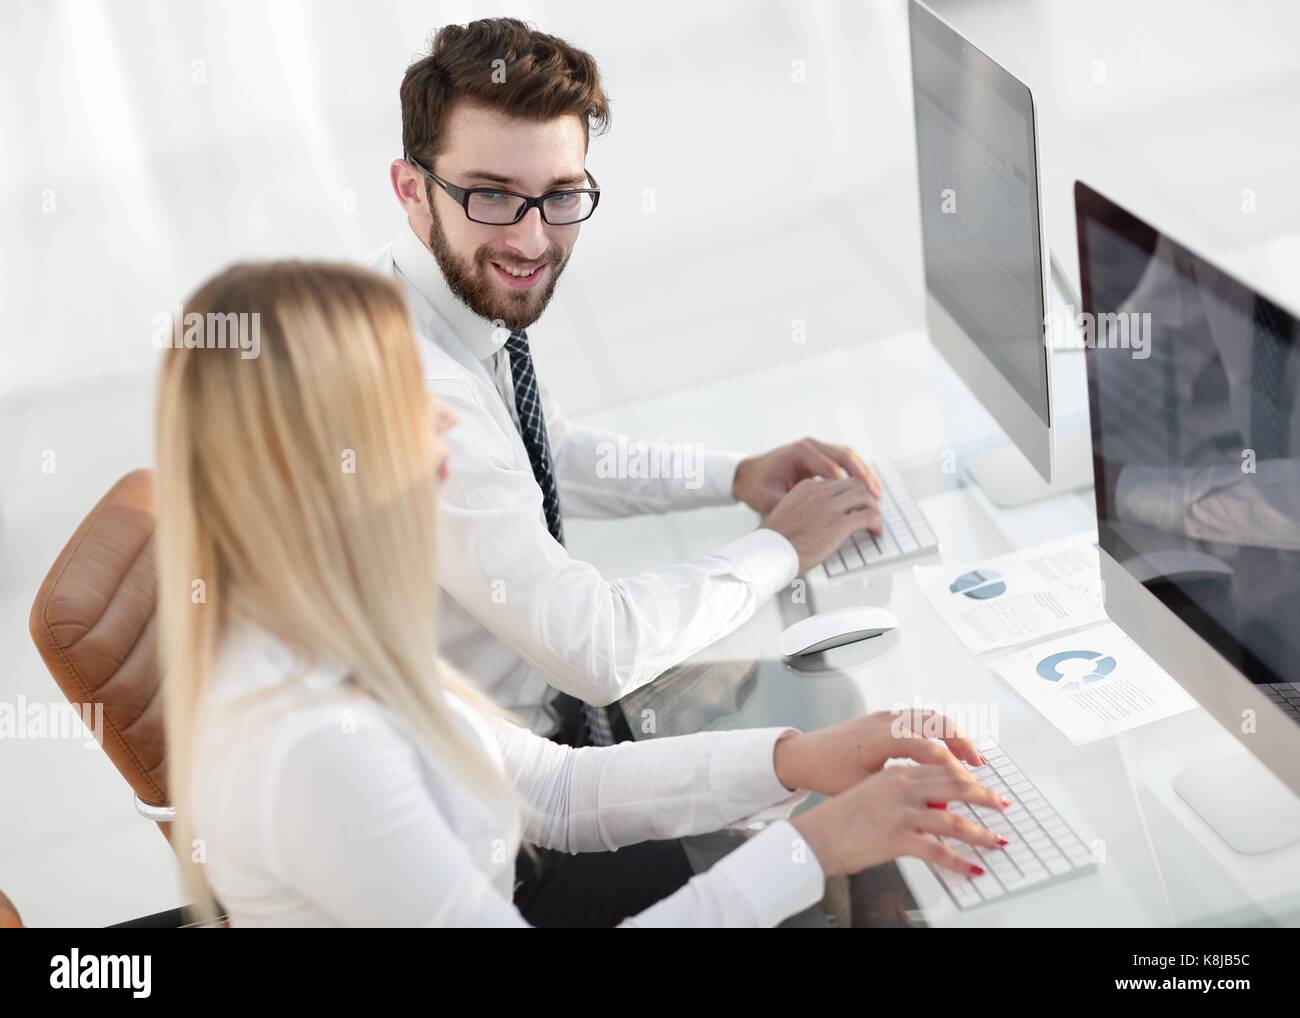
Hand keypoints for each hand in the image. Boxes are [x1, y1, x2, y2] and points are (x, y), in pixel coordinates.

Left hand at [734, 437, 880, 513]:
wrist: (747, 474)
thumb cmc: (756, 486)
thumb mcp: (768, 498)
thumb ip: (789, 505)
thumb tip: (808, 521)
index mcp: (799, 452)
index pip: (831, 466)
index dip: (847, 485)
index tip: (858, 502)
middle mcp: (811, 445)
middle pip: (845, 456)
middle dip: (863, 476)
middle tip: (876, 496)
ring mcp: (817, 448)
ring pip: (848, 457)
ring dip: (863, 474)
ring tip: (876, 494)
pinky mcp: (820, 456)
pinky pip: (844, 462)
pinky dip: (856, 474)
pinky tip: (865, 490)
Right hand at [760, 477, 880, 572]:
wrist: (770, 552)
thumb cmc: (776, 540)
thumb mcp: (788, 513)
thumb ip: (804, 508)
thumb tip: (818, 518)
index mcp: (806, 488)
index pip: (837, 482)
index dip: (850, 492)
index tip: (855, 502)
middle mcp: (820, 493)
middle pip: (855, 484)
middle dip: (866, 495)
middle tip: (871, 507)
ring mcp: (831, 507)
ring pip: (865, 497)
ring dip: (874, 509)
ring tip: (875, 520)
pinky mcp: (840, 524)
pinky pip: (869, 517)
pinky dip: (877, 524)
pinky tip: (876, 531)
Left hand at [773, 710, 986, 796]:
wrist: (803, 755)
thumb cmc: (828, 774)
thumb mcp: (866, 789)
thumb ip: (901, 794)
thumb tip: (935, 806)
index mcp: (882, 739)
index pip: (930, 749)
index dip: (954, 768)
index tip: (970, 785)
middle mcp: (886, 721)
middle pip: (936, 724)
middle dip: (962, 743)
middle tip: (978, 766)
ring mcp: (884, 715)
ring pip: (929, 716)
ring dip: (952, 733)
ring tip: (968, 755)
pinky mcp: (882, 716)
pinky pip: (917, 716)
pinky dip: (936, 728)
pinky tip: (944, 747)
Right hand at [790, 764, 1009, 878]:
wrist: (816, 835)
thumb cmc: (842, 816)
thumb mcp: (875, 792)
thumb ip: (906, 792)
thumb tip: (937, 805)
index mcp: (898, 773)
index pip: (944, 769)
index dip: (969, 778)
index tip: (984, 786)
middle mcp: (902, 788)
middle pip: (956, 788)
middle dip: (984, 798)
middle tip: (1002, 806)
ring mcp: (901, 813)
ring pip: (954, 822)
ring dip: (981, 834)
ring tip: (997, 841)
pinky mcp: (897, 838)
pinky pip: (938, 852)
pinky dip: (960, 863)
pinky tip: (973, 870)